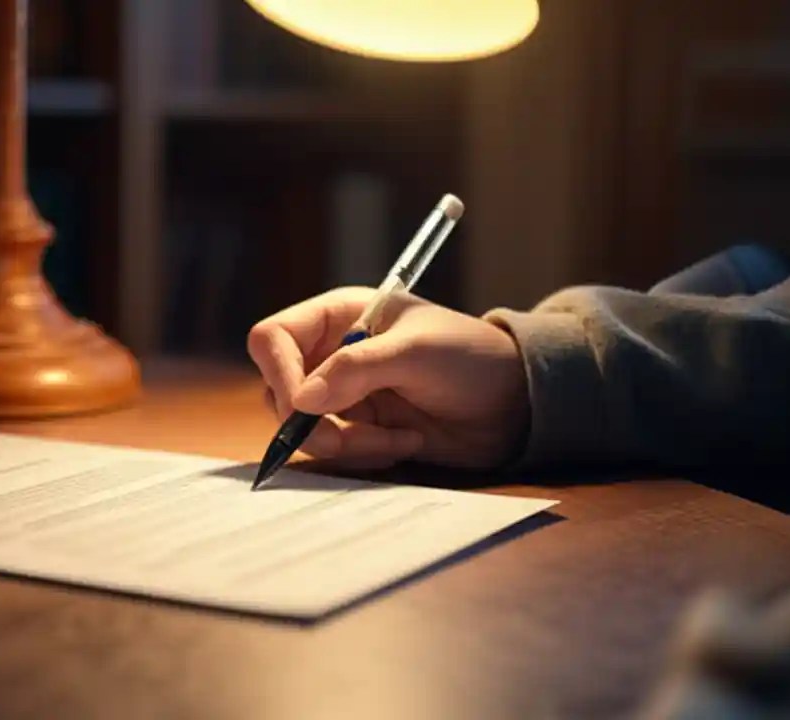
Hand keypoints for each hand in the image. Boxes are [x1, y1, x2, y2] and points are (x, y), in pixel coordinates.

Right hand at [247, 287, 530, 468]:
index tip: (303, 408)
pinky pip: (335, 451)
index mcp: (338, 316)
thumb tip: (301, 401)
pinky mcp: (358, 429)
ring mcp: (342, 395)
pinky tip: (407, 441)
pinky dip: (366, 454)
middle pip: (279, 391)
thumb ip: (356, 369)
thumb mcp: (417, 352)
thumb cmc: (472, 357)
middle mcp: (330, 354)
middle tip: (346, 439)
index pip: (274, 338)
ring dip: (346, 443)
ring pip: (304, 429)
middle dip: (311, 423)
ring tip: (399, 437)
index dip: (279, 373)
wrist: (515, 404)